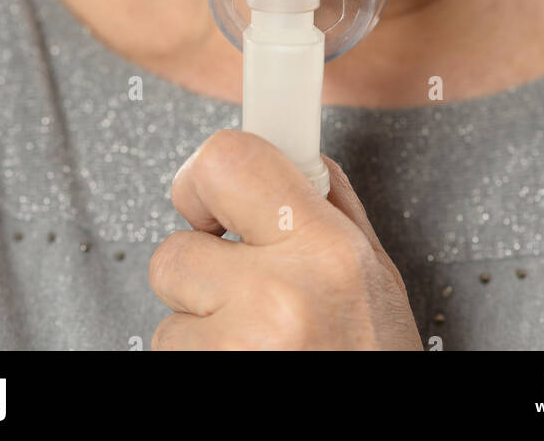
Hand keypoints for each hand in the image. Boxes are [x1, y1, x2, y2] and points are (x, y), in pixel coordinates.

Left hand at [149, 128, 422, 350]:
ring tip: (256, 352)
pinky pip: (167, 361)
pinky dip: (199, 366)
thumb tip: (289, 154)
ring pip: (167, 320)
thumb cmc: (375, 367)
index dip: (205, 177)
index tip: (210, 197)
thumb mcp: (376, 278)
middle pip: (174, 251)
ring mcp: (236, 353)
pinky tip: (244, 372)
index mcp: (326, 251)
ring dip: (200, 335)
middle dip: (198, 272)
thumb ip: (331, 208)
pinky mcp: (202, 391)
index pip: (227, 160)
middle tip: (237, 293)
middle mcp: (278, 300)